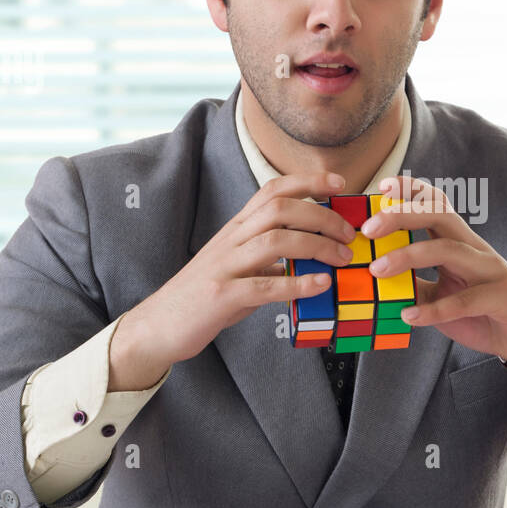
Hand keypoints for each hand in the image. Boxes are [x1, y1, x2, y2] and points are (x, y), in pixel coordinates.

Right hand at [108, 172, 357, 390]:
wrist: (157, 326)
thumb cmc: (205, 296)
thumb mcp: (239, 267)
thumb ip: (270, 257)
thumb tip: (311, 256)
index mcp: (237, 229)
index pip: (273, 190)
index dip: (308, 182)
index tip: (340, 184)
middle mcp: (231, 240)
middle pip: (280, 209)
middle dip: (322, 216)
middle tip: (349, 234)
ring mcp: (224, 267)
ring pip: (275, 241)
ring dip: (316, 246)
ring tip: (341, 258)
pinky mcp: (221, 296)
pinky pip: (263, 285)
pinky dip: (296, 283)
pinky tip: (320, 285)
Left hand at [361, 175, 506, 366]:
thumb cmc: (482, 312)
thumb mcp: (440, 296)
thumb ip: (413, 284)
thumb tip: (374, 278)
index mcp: (459, 243)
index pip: (436, 205)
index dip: (411, 191)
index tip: (381, 187)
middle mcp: (475, 249)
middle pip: (440, 216)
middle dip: (403, 216)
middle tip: (368, 229)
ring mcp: (491, 271)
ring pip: (450, 250)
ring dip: (410, 256)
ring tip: (377, 270)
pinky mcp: (501, 298)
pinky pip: (466, 300)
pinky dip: (435, 309)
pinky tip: (410, 316)